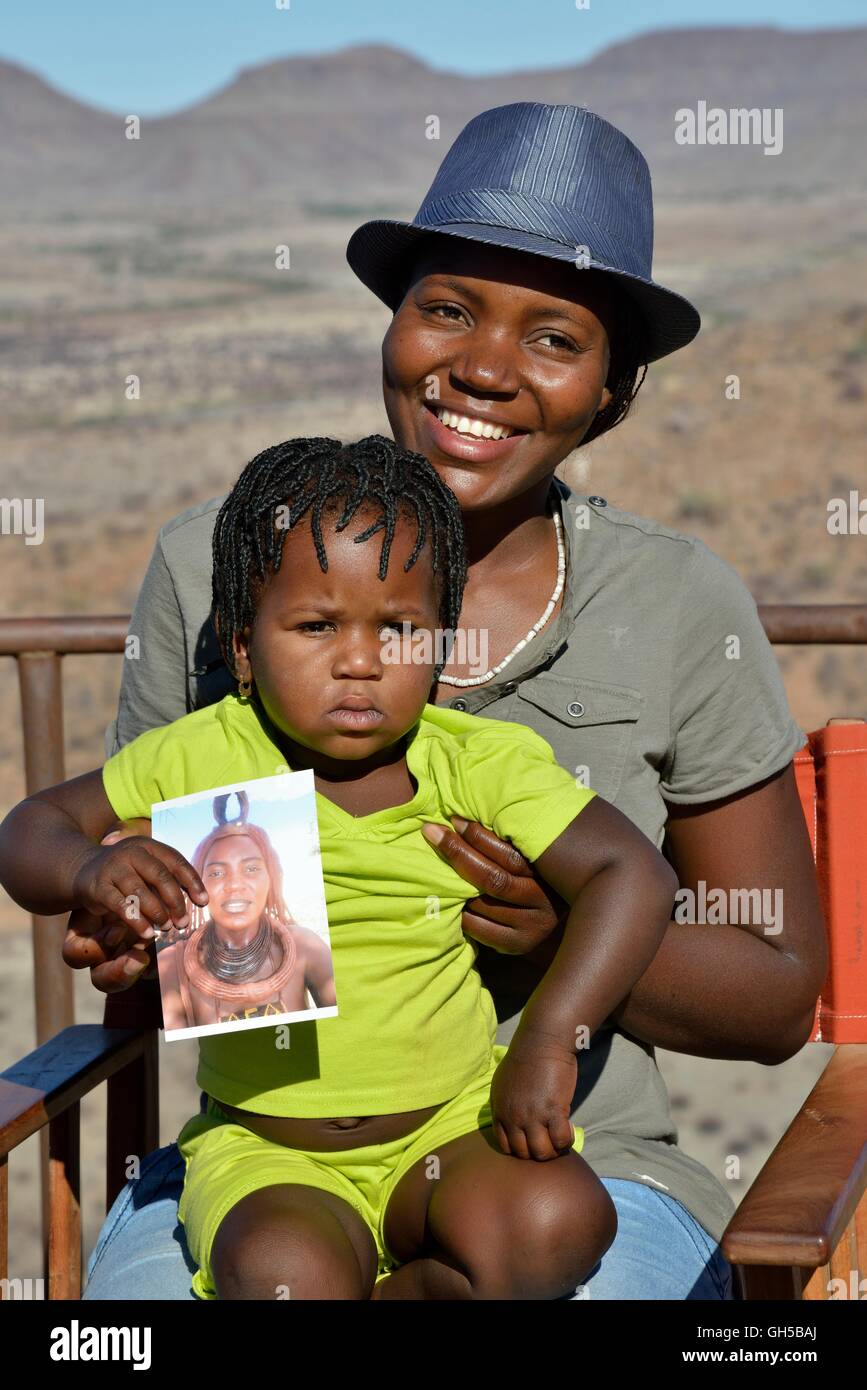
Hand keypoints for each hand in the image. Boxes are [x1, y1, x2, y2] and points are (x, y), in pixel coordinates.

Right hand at [62, 818, 204, 993]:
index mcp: (149, 846)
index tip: (203, 902)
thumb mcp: (147, 868)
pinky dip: (137, 921)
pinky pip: (121, 906)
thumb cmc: (127, 873)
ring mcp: (113, 868)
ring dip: (157, 913)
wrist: (85, 870)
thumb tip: (199, 900)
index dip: (192, 882)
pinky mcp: (99, 887)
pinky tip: (147, 932)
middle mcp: (131, 853)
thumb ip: (169, 879)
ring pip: (141, 892)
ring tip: (166, 927)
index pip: (176, 862)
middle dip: (176, 902)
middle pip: (161, 877)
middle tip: (183, 922)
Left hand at [421, 817, 566, 957]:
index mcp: (550, 873)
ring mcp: (532, 927)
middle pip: (493, 879)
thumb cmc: (539, 874)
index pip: (508, 854)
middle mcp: (544, 901)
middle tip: (433, 834)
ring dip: (457, 887)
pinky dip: (462, 914)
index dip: (478, 835)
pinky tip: (451, 900)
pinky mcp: (518, 945)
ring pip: (483, 905)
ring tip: (436, 867)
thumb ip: (509, 840)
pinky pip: (479, 929)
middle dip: (459, 853)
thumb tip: (465, 817)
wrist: (563, 917)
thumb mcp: (532, 854)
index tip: (454, 819)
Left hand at [489, 1035, 577, 1160]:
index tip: (532, 1142)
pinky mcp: (553, 1110)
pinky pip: (561, 1140)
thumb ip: (505, 1104)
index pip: (506, 1147)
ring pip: (542, 1153)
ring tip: (559, 1139)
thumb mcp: (503, 1083)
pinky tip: (569, 1129)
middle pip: (524, 1154)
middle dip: (537, 1153)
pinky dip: (566, 1141)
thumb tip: (512, 1121)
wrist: (541, 1042)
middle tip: (549, 1143)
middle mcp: (513, 1117)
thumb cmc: (525, 1059)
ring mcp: (532, 1116)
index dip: (521, 1150)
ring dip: (553, 1151)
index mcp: (499, 1110)